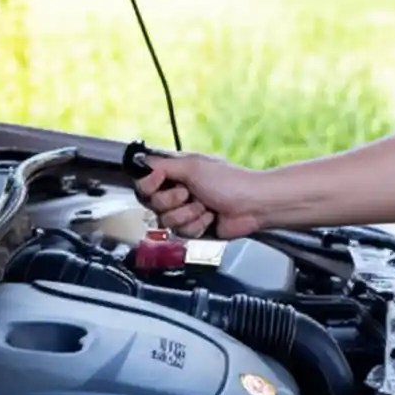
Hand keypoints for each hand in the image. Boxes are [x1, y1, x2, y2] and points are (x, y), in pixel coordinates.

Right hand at [133, 153, 263, 238]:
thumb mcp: (193, 166)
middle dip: (174, 201)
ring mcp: (185, 211)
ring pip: (166, 221)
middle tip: (192, 194)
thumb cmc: (229, 182)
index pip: (144, 182)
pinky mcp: (194, 228)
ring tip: (205, 207)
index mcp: (176, 173)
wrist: (252, 205)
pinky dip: (197, 225)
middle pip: (153, 204)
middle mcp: (177, 191)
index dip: (149, 184)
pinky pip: (181, 233)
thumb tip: (142, 162)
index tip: (160, 181)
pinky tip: (210, 219)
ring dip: (188, 214)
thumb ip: (163, 165)